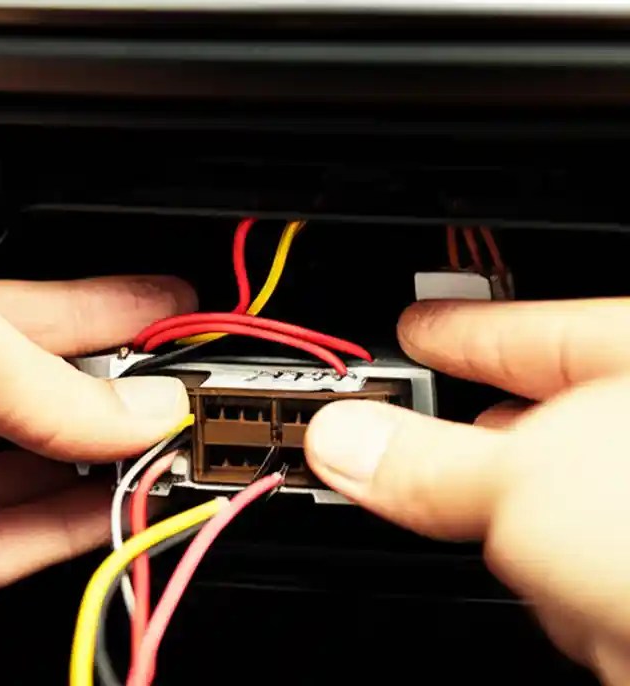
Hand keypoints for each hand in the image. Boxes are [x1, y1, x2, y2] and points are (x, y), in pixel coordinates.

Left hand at [0, 254, 194, 684]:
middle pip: (1, 405)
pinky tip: (113, 509)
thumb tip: (128, 411)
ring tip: (163, 451)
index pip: (1, 316)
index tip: (156, 314)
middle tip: (176, 392)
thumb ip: (46, 374)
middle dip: (93, 396)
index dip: (86, 315)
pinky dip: (55, 534)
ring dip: (84, 469)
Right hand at [306, 298, 629, 683]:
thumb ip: (424, 459)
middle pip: (556, 431)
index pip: (540, 329)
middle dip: (496, 459)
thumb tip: (347, 440)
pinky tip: (602, 622)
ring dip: (545, 559)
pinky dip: (591, 611)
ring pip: (574, 526)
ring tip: (552, 573)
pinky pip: (600, 592)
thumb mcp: (526, 483)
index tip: (416, 328)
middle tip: (425, 450)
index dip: (464, 331)